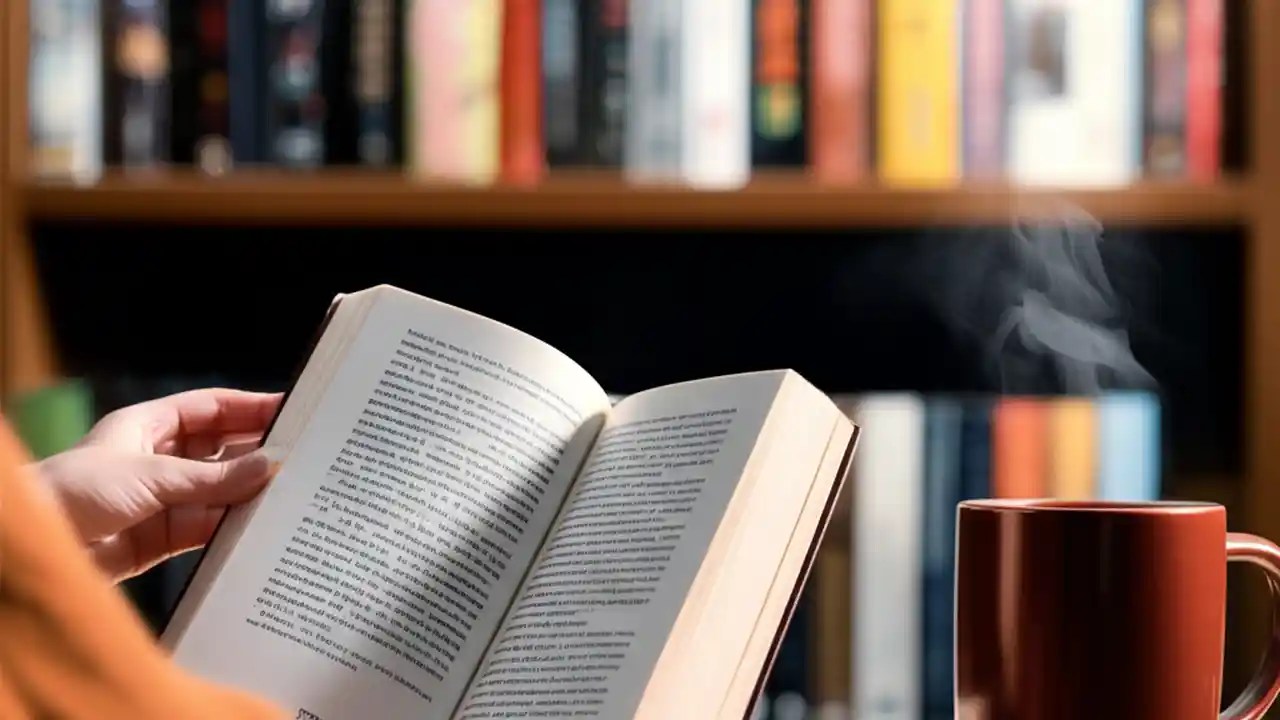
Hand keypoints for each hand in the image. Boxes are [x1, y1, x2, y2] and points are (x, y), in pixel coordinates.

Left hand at [32, 388, 284, 581]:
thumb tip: (267, 466)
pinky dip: (230, 528)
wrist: (35, 546)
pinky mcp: (160, 538)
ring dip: (247, 494)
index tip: (290, 410)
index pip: (210, 409)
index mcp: (148, 427)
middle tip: (301, 454)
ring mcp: (160, 500)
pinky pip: (205, 528)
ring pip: (217, 492)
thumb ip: (211, 478)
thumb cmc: (74, 491)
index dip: (249, 408)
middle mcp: (157, 460)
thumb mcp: (149, 476)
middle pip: (218, 450)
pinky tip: (259, 527)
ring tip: (290, 493)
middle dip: (255, 452)